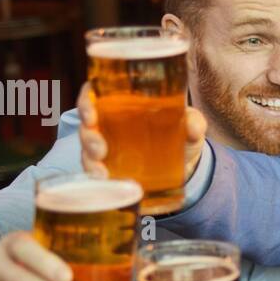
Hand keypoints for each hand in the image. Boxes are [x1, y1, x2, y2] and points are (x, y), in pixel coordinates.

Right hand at [77, 82, 207, 181]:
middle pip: (86, 124)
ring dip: (90, 162)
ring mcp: (106, 149)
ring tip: (102, 173)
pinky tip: (106, 185)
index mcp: (122, 106)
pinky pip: (95, 174)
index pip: (94, 95)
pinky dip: (98, 180)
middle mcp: (108, 125)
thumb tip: (192, 126)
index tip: (90, 110)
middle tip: (99, 148)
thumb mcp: (190, 126)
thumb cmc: (181, 137)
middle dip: (87, 135)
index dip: (86, 99)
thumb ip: (193, 122)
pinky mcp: (110, 171)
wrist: (185, 169)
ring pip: (86, 151)